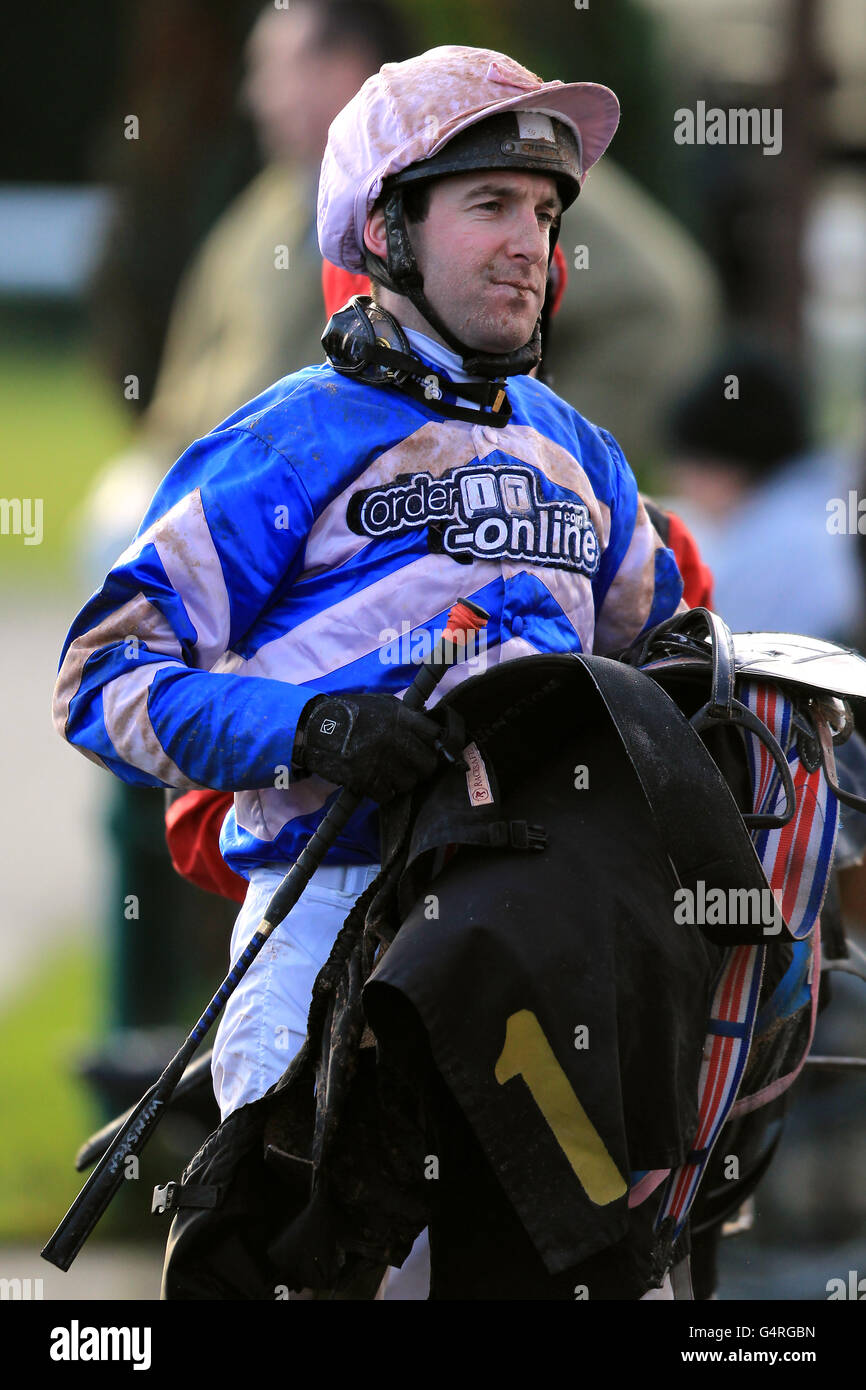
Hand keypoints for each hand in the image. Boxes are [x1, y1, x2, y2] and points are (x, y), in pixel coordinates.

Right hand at [292, 693, 442, 802]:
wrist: (314, 728)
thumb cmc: (348, 713)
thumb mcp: (378, 703)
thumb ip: (404, 714)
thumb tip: (427, 727)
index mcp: (400, 717)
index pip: (435, 734)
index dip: (435, 744)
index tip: (432, 749)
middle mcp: (394, 738)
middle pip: (427, 763)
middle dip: (421, 767)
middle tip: (411, 767)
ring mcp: (381, 760)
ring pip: (410, 782)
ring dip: (402, 782)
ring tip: (390, 775)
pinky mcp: (366, 779)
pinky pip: (388, 795)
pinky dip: (384, 792)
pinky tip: (376, 784)